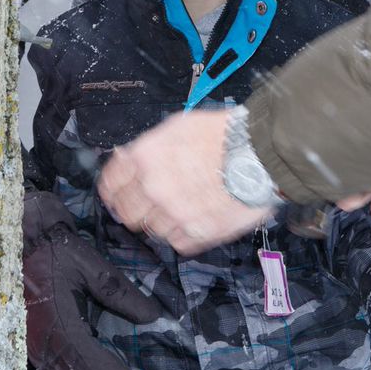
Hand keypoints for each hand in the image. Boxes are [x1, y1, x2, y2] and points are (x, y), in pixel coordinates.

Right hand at [23, 195, 162, 369]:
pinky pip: (52, 365)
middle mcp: (37, 336)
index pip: (85, 359)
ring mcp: (29, 339)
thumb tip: (152, 316)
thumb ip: (119, 291)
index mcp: (52, 318)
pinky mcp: (28, 336)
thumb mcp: (89, 263)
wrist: (14, 232)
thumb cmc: (51, 244)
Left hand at [98, 110, 271, 255]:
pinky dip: (184, 233)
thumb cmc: (224, 135)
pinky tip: (197, 216)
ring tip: (184, 206)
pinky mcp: (197, 234)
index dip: (113, 189)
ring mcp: (175, 214)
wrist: (260, 153)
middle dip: (136, 208)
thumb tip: (130, 159)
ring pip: (152, 230)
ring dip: (164, 220)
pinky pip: (178, 243)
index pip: (110, 185)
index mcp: (145, 159)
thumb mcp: (177, 126)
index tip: (117, 193)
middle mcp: (155, 189)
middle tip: (151, 203)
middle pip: (127, 214)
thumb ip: (149, 147)